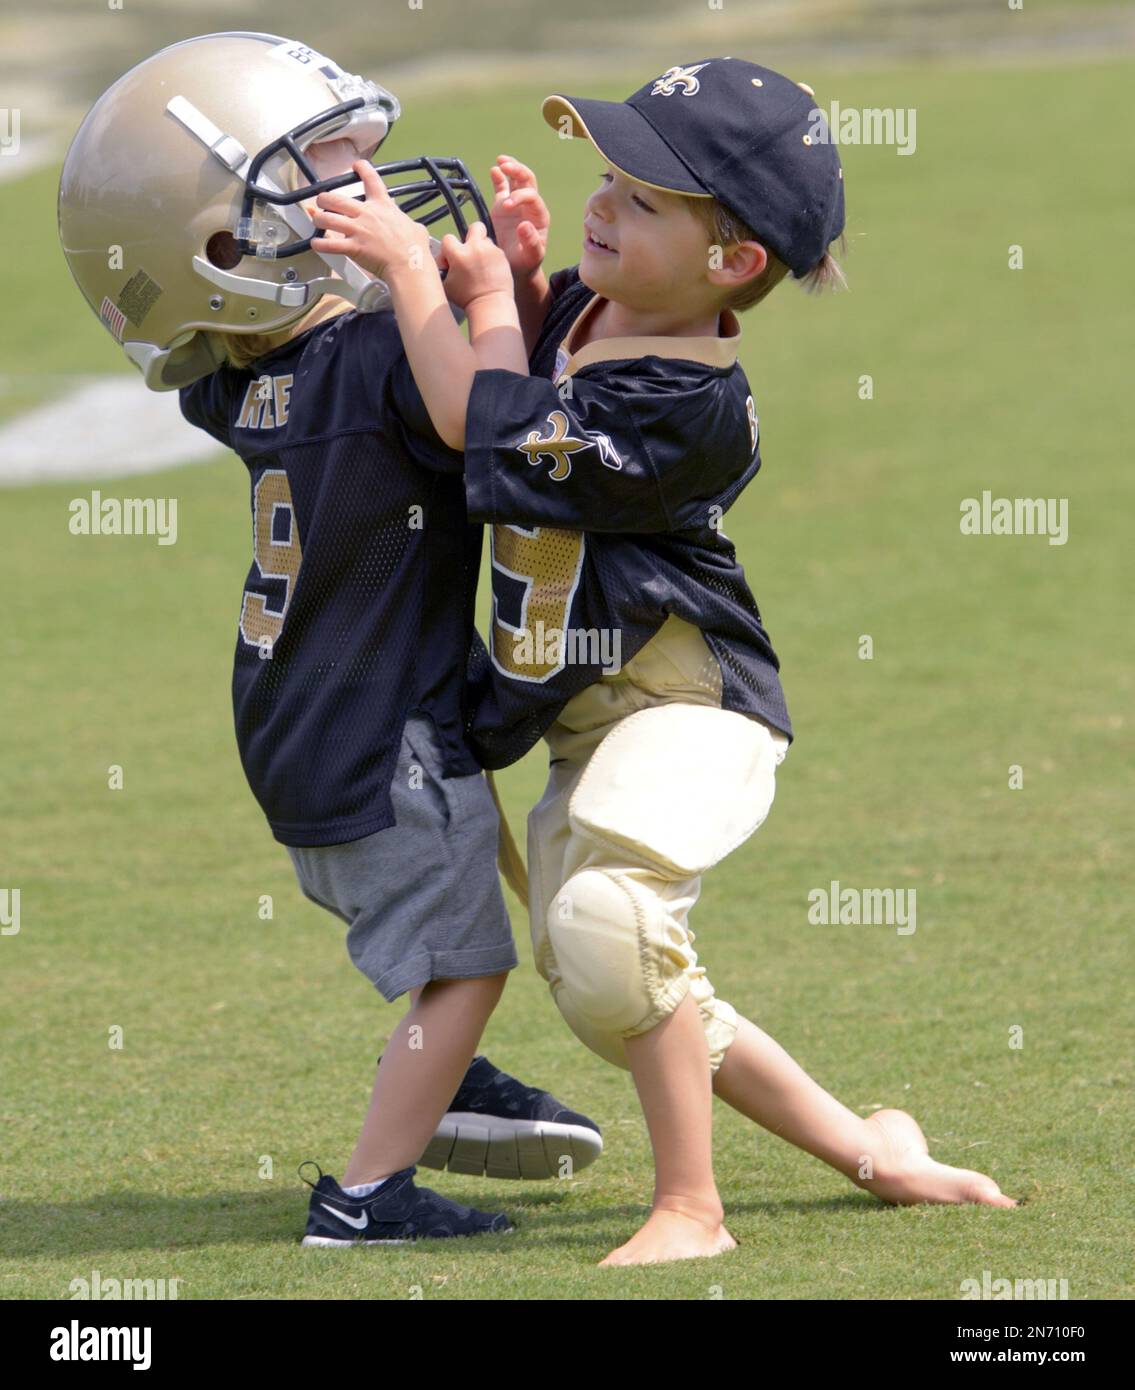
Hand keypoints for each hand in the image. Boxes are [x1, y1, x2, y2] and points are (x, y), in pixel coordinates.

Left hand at [309, 159, 430, 279]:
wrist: (409, 265)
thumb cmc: (414, 248)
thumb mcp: (414, 226)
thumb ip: (404, 222)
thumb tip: (410, 225)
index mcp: (382, 205)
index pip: (370, 178)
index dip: (361, 168)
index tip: (356, 166)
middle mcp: (366, 213)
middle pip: (335, 198)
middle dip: (324, 199)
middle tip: (323, 202)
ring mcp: (358, 230)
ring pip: (327, 218)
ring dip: (319, 219)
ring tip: (318, 222)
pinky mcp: (353, 247)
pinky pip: (329, 245)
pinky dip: (319, 244)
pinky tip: (316, 243)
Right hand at [436, 221, 513, 311]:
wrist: (491, 304)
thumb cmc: (467, 298)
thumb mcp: (446, 284)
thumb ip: (441, 268)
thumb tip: (442, 261)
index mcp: (459, 253)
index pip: (448, 238)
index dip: (448, 249)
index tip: (451, 260)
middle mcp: (475, 247)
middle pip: (474, 227)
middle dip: (471, 236)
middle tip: (470, 250)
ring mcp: (491, 250)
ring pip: (486, 240)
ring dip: (482, 249)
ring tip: (481, 265)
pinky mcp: (502, 256)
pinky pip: (495, 250)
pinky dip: (491, 258)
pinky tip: (489, 271)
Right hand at [488, 155, 548, 279]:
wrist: (514, 269)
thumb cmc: (525, 264)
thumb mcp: (531, 257)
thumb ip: (531, 242)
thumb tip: (524, 224)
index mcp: (539, 216)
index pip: (532, 196)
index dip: (519, 197)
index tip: (506, 206)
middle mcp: (529, 207)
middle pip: (527, 181)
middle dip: (518, 170)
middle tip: (505, 166)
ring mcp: (516, 205)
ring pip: (516, 180)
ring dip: (511, 168)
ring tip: (501, 161)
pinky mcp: (502, 207)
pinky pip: (502, 187)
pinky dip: (498, 177)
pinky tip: (494, 170)